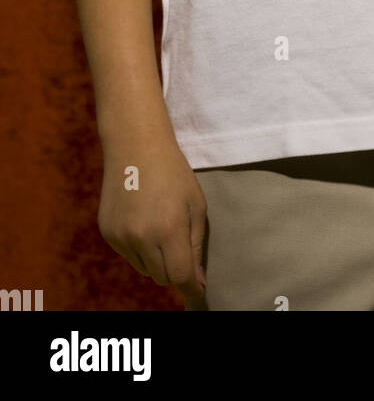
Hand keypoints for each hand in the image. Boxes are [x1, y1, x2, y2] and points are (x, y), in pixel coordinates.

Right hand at [97, 134, 207, 305]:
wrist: (135, 146)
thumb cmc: (174, 173)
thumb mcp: (196, 205)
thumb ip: (196, 246)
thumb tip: (197, 282)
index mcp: (169, 229)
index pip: (180, 277)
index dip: (192, 287)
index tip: (199, 292)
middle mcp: (142, 238)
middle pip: (162, 277)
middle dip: (175, 271)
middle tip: (180, 247)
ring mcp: (121, 237)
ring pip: (144, 269)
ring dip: (156, 260)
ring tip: (160, 227)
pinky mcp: (107, 233)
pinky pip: (128, 255)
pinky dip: (139, 248)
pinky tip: (142, 220)